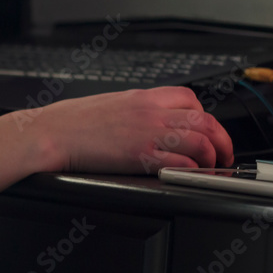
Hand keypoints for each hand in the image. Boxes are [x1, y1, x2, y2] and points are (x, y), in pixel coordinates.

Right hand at [17, 86, 233, 173]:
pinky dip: (193, 169)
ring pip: (200, 140)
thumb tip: (148, 120)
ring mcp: (147, 133)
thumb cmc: (69, 122)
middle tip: (222, 154)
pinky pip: (180, 162)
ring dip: (212, 156)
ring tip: (210, 168)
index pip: (191, 100)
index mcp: (143, 97)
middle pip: (204, 120)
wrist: (49, 134)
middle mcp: (151, 112)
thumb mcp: (109, 104)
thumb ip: (135, 110)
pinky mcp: (139, 156)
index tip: (206, 130)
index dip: (205, 117)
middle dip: (221, 139)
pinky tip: (191, 174)